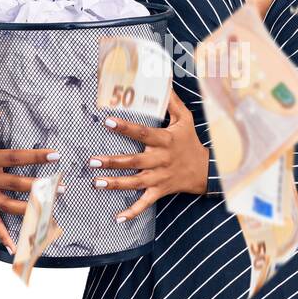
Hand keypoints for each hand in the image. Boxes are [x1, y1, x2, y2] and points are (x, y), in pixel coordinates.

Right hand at [0, 105, 61, 252]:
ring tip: (51, 210)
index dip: (35, 156)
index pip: (14, 157)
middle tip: (62, 186)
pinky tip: (18, 249)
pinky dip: (4, 237)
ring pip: (8, 206)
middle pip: (15, 184)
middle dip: (39, 186)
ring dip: (30, 209)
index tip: (55, 155)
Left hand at [88, 88, 209, 221]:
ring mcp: (160, 178)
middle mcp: (160, 160)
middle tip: (92, 161)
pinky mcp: (160, 191)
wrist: (205, 170)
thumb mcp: (185, 119)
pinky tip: (118, 218)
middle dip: (113, 162)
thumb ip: (172, 102)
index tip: (107, 121)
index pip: (143, 133)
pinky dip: (133, 211)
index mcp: (165, 141)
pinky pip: (146, 203)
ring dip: (116, 184)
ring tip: (96, 182)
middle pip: (135, 161)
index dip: (125, 128)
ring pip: (136, 182)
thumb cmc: (190, 142)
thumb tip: (163, 80)